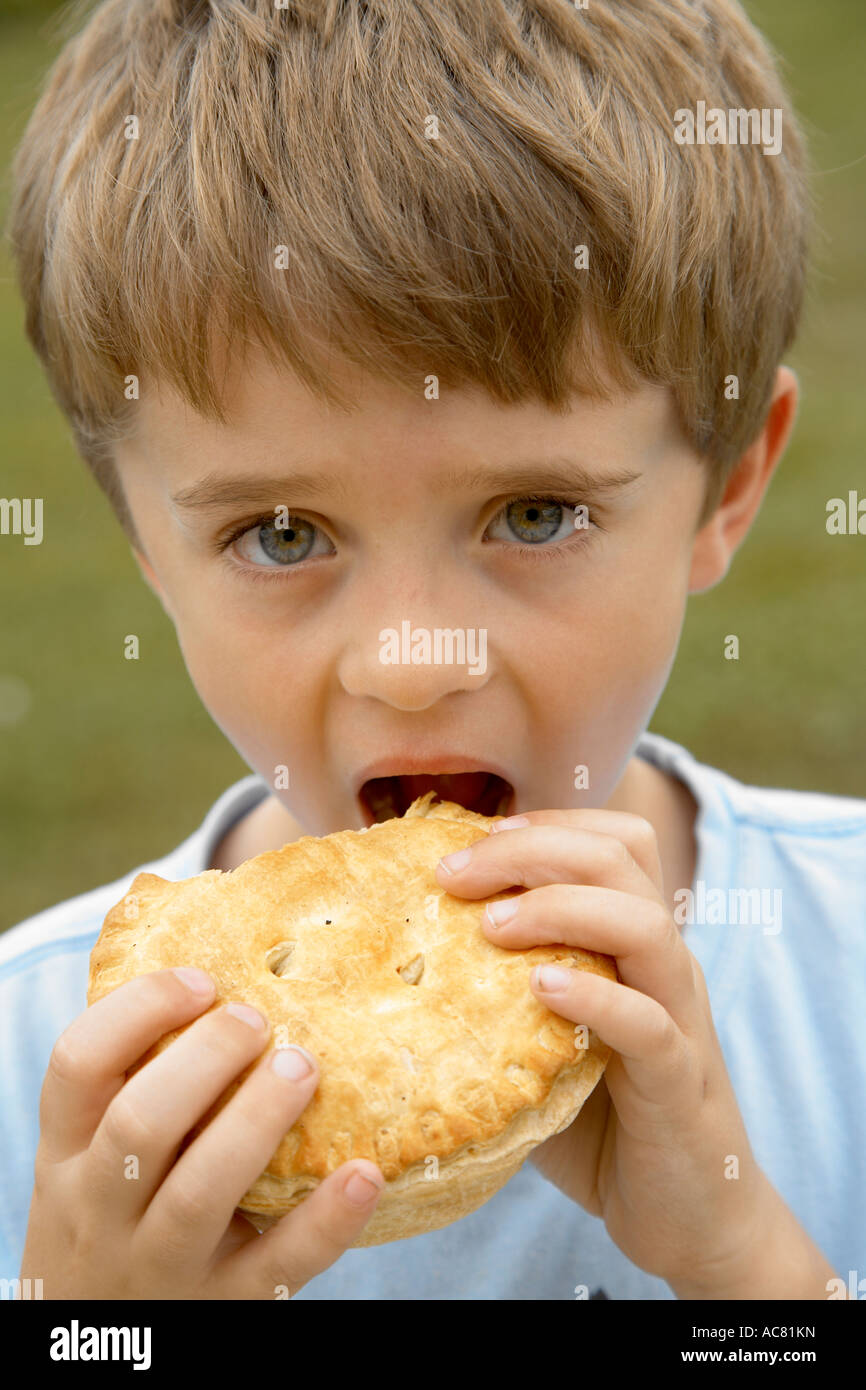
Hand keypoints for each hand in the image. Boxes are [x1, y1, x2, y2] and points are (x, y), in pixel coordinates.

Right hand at [20, 968, 383, 1298]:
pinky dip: (325, 1221)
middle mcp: (101, 1209)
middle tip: (258, 1019)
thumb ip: (134, 1083)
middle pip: (139, 1122)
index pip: (76, 1066)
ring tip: (304, 1066)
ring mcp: (161, 1267)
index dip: (137, 1010)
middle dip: (204, 1058)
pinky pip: (277, 1265)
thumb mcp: (89, 1157)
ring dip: (256, 1121)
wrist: (97, 1351)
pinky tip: (365, 1173)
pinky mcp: (226, 1308)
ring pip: (198, 1192)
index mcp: (66, 1154)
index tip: (200, 978)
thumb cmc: (114, 1218)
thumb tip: (213, 964)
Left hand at [434, 809, 770, 1294]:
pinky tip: (541, 988)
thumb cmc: (601, 1120)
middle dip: (532, 848)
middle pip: (622, 858)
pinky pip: (649, 1024)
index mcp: (637, 942)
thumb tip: (402, 957)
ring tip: (491, 925)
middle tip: (453, 873)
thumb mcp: (544, 1038)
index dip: (545, 823)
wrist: (687, 1213)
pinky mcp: (680, 1082)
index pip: (613, 839)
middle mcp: (665, 964)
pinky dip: (596, 996)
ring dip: (560, 907)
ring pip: (644, 924)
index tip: (471, 837)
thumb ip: (504, 994)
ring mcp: (680, 1018)